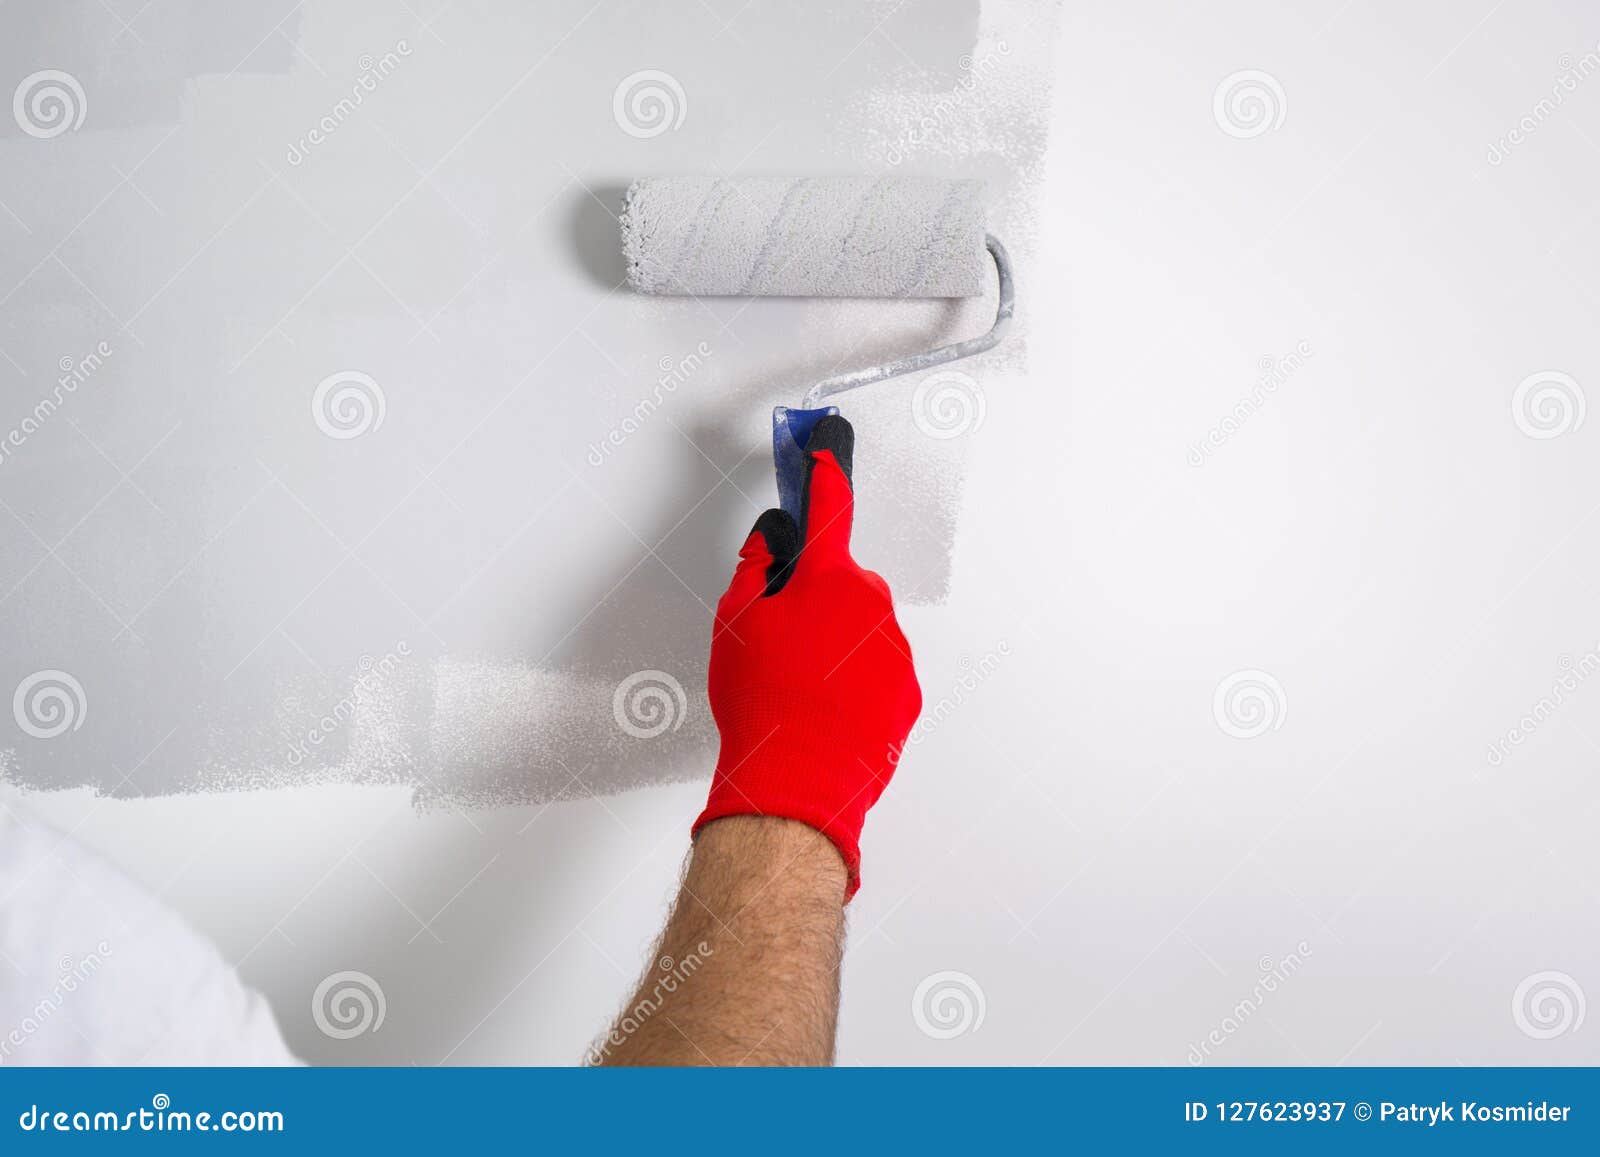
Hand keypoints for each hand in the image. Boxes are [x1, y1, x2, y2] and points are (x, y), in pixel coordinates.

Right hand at [694, 415, 920, 898]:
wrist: (798, 779)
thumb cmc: (764, 705)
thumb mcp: (733, 624)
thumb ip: (753, 570)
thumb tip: (768, 543)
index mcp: (829, 580)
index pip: (829, 511)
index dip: (824, 478)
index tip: (828, 456)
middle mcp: (872, 607)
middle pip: (845, 582)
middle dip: (819, 599)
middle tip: (782, 640)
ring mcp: (895, 651)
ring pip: (864, 629)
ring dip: (839, 645)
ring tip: (800, 687)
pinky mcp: (907, 693)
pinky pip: (880, 670)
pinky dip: (857, 682)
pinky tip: (825, 708)